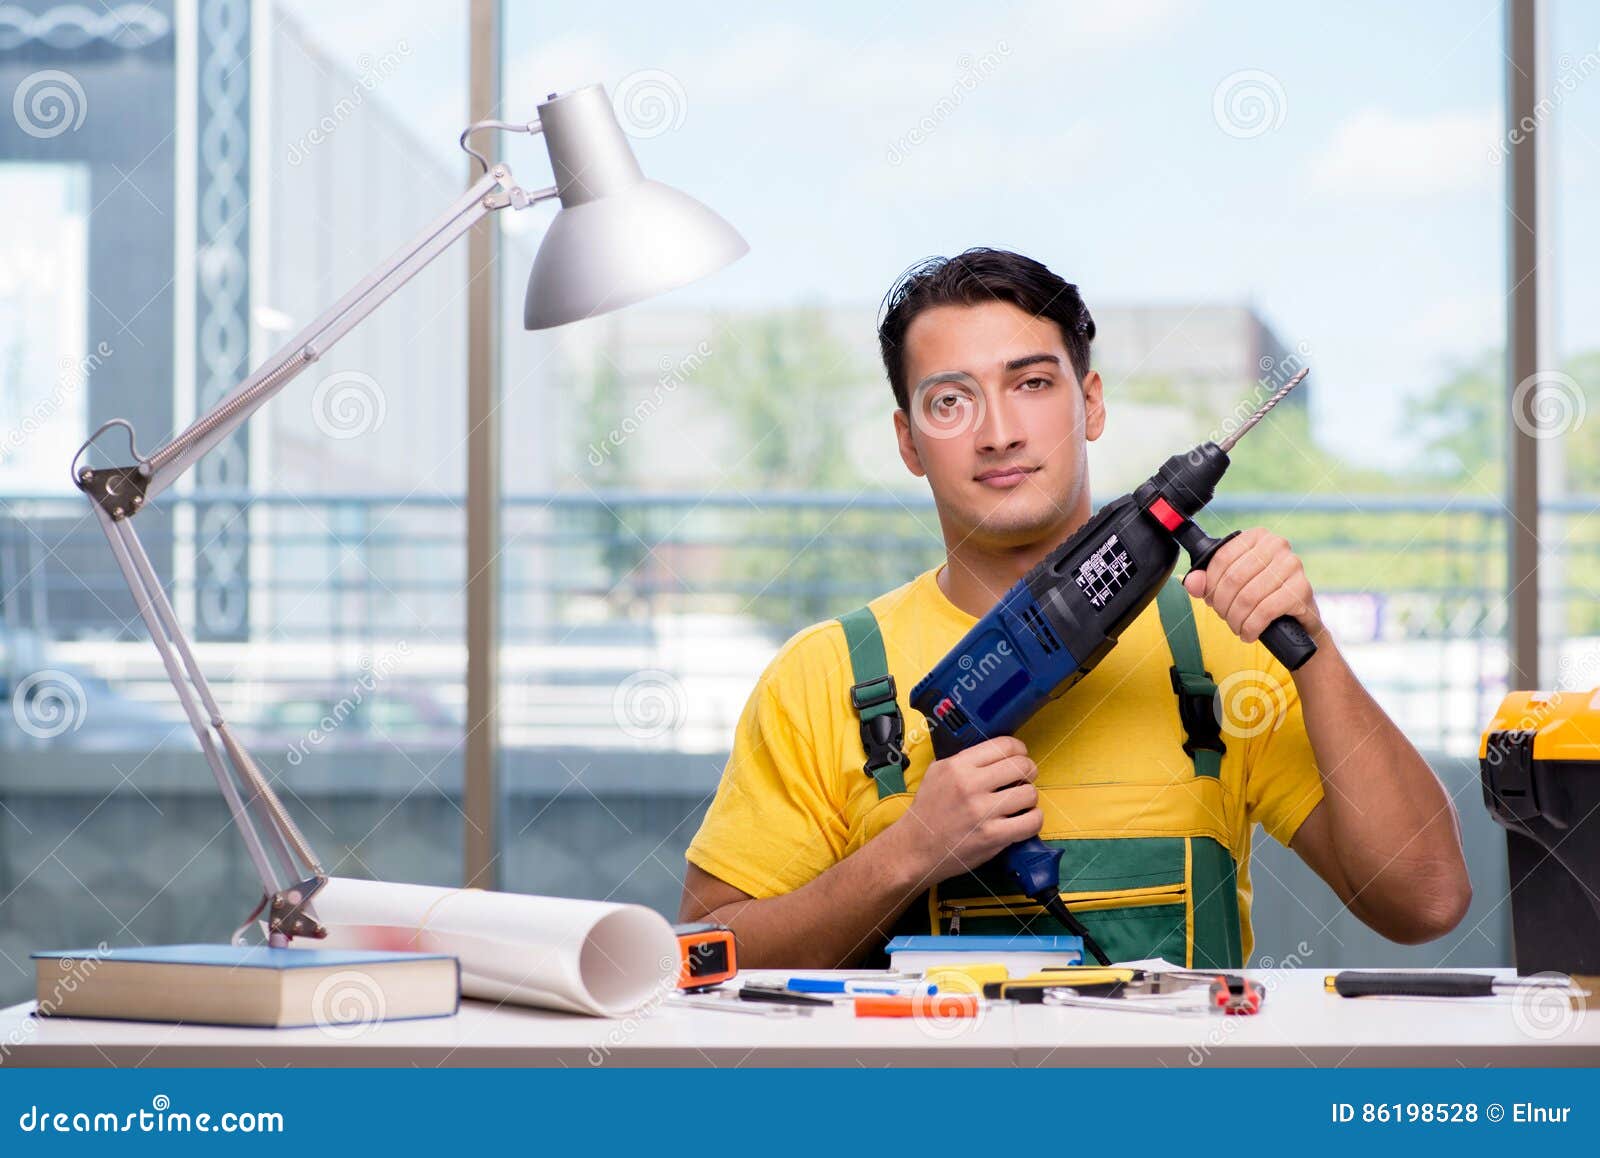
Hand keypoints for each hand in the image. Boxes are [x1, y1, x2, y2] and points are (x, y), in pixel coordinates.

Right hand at [890, 736, 1041, 882]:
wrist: (915, 848)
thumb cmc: (928, 812)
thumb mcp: (936, 773)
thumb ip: (964, 760)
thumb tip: (994, 752)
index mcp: (957, 766)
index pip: (1004, 745)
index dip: (1019, 749)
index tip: (1020, 756)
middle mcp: (970, 785)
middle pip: (1022, 766)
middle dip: (1029, 772)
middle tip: (1024, 780)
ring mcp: (982, 811)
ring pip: (1029, 793)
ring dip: (1029, 798)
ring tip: (1020, 803)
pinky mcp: (991, 836)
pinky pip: (1031, 822)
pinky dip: (1033, 820)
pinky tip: (1023, 820)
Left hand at [1181, 527, 1326, 648]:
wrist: (1299, 620)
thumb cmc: (1261, 597)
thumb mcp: (1231, 587)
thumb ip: (1206, 582)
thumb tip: (1191, 582)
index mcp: (1256, 536)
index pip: (1221, 558)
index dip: (1210, 584)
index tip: (1210, 600)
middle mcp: (1277, 544)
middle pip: (1233, 578)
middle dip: (1223, 605)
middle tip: (1225, 617)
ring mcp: (1292, 565)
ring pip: (1247, 597)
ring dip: (1236, 619)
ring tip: (1237, 627)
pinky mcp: (1301, 588)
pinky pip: (1265, 611)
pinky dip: (1251, 627)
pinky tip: (1249, 633)